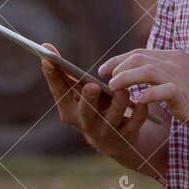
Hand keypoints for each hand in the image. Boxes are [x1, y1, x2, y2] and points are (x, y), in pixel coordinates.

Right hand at [38, 45, 151, 163]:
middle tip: (91, 86)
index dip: (52, 77)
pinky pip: (134, 123)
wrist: (115, 142)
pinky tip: (142, 102)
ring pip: (112, 118)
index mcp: (70, 111)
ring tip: (123, 90)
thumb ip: (64, 73)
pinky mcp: (127, 136)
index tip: (47, 59)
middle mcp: (86, 123)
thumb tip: (45, 46)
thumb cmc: (92, 108)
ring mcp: (107, 131)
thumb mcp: (77, 93)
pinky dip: (139, 112)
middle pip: (85, 112)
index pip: (59, 93)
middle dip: (88, 100)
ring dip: (118, 103)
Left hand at [101, 48, 188, 132]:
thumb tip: (146, 82)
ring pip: (145, 70)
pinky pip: (160, 92)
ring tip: (112, 87)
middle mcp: (175, 63)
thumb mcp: (187, 79)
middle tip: (102, 77)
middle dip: (116, 66)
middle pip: (138, 57)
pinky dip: (145, 96)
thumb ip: (167, 77)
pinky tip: (135, 103)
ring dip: (125, 78)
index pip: (141, 53)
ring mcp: (180, 77)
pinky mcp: (185, 94)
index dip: (120, 60)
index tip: (105, 69)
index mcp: (175, 58)